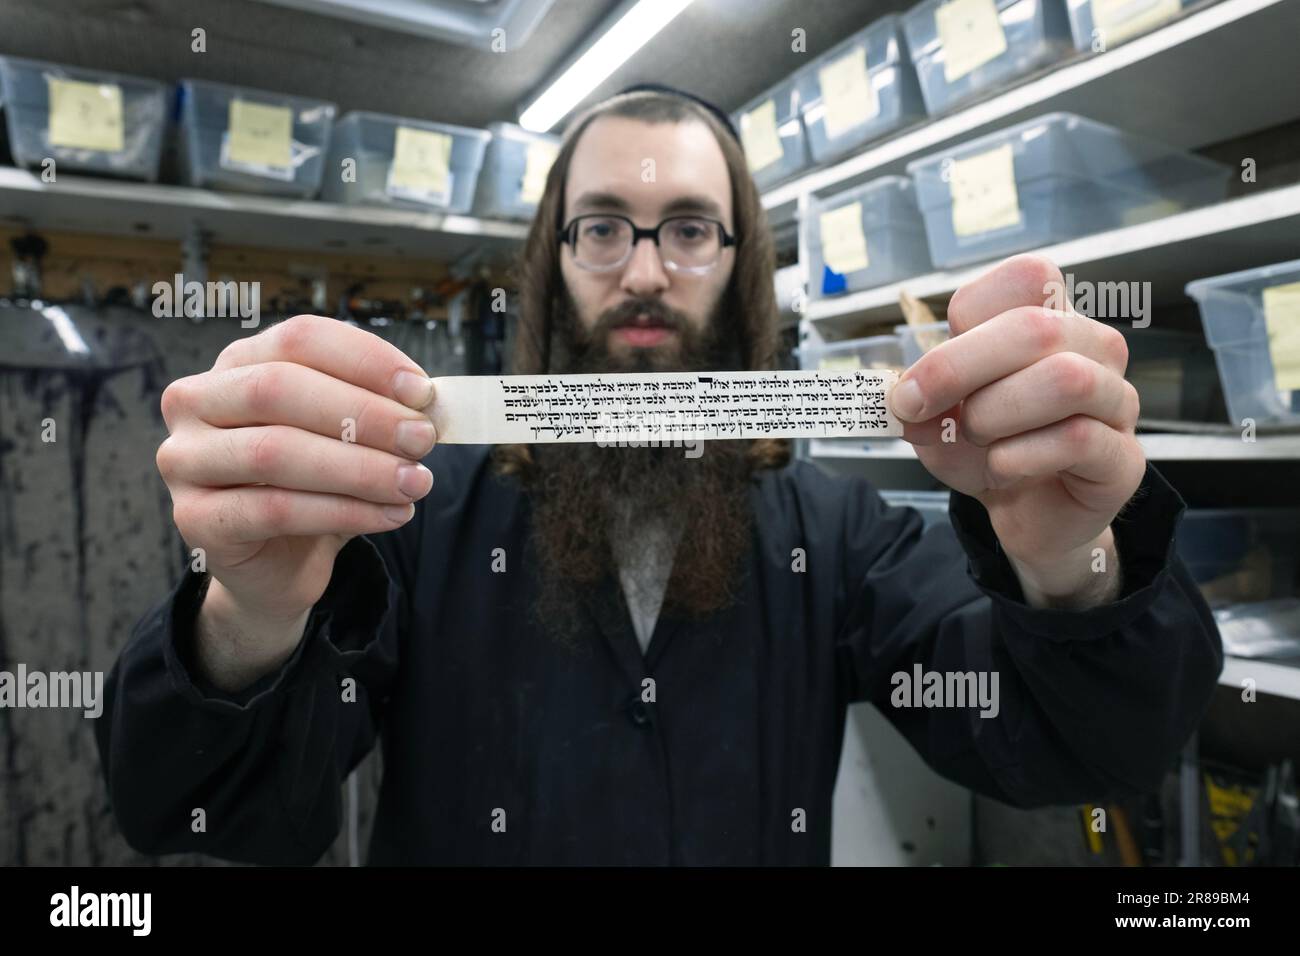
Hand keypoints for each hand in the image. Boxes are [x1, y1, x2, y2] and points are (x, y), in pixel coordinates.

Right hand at [156, 314, 437, 623]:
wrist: (278, 564)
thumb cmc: (316, 487)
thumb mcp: (348, 438)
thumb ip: (380, 413)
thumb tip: (429, 404)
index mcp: (239, 363)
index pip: (300, 338)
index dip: (365, 360)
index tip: (423, 392)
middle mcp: (198, 401)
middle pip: (279, 388)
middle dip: (363, 414)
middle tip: (423, 439)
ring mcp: (185, 459)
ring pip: (276, 452)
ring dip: (360, 468)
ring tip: (415, 483)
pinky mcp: (194, 518)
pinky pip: (275, 509)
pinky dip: (344, 512)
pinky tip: (391, 515)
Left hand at [890, 255, 1144, 608]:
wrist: (1027, 513)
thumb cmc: (991, 447)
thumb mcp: (938, 418)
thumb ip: (921, 401)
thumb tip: (905, 397)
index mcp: (1051, 319)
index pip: (1027, 278)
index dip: (964, 321)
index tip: (918, 376)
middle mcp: (1093, 349)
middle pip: (1036, 326)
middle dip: (957, 369)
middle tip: (919, 408)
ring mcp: (1116, 400)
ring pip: (1066, 379)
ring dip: (996, 414)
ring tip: (977, 439)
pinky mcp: (1123, 457)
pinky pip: (1078, 439)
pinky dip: (1020, 455)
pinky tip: (1002, 466)